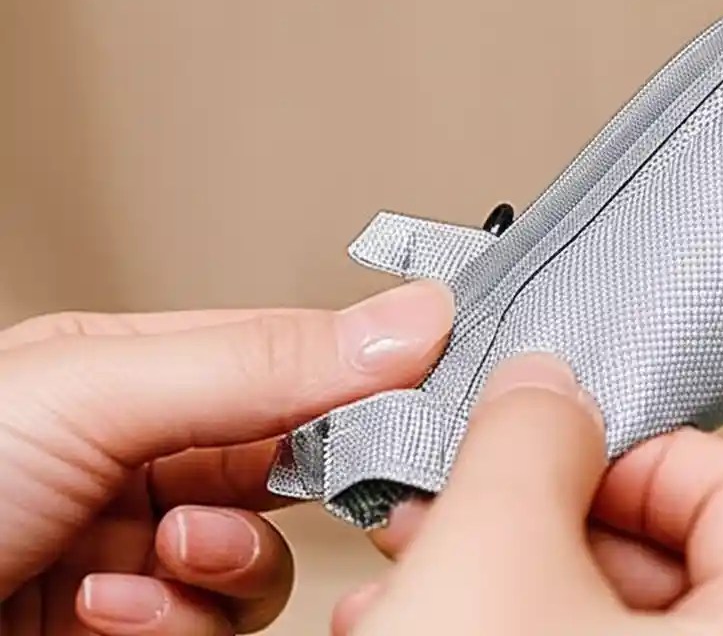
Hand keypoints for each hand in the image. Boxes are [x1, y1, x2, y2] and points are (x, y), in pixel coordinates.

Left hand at [0, 281, 453, 634]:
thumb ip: (258, 361)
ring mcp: (140, 554)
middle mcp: (147, 459)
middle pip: (297, 469)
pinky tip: (109, 613)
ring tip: (156, 560)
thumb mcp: (90, 395)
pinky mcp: (131, 631)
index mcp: (138, 373)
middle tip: (295, 495)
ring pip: (264, 565)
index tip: (430, 398)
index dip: (369, 377)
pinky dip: (177, 627)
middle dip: (293, 492)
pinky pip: (215, 630)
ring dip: (222, 570)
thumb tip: (407, 319)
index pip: (299, 358)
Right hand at [332, 353, 722, 635]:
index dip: (640, 442)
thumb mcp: (494, 556)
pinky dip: (486, 624)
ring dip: (491, 568)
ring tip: (410, 561)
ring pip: (593, 609)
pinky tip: (405, 619)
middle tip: (461, 490)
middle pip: (663, 548)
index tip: (556, 438)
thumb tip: (544, 384)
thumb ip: (528, 442)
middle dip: (536, 508)